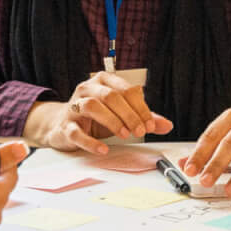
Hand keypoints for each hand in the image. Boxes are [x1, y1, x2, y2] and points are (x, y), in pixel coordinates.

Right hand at [24, 72, 173, 154]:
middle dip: (129, 114)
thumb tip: (167, 125)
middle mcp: (87, 89)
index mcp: (104, 81)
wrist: (63, 126)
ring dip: (112, 121)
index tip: (150, 125)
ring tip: (125, 135)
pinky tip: (103, 149)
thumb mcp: (120, 114)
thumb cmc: (95, 117)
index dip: (140, 108)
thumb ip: (142, 118)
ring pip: (92, 106)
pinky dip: (91, 142)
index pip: (126, 90)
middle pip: (111, 96)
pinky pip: (76, 132)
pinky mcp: (65, 126)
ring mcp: (74, 107)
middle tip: (140, 131)